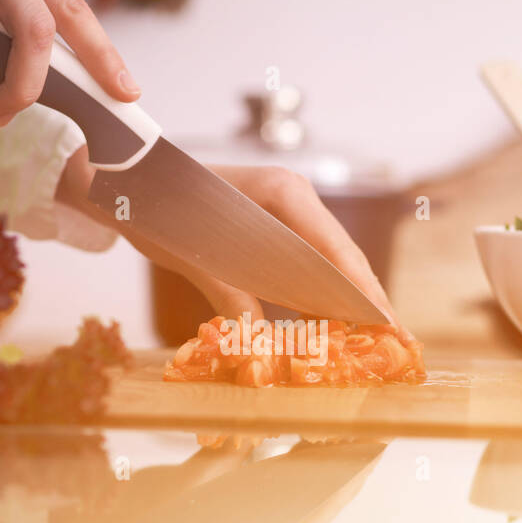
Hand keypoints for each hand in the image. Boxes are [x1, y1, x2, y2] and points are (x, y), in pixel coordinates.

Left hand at [56, 150, 398, 324]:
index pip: (336, 247)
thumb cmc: (157, 203)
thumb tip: (256, 346)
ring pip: (329, 261)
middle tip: (393, 342)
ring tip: (373, 340)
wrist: (127, 176)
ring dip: (348, 299)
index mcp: (282, 191)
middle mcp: (294, 197)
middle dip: (367, 299)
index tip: (385, 323)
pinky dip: (322, 293)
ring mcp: (287, 211)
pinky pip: (307, 263)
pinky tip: (333, 323)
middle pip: (343, 255)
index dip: (362, 289)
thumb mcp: (192, 253)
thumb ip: (229, 295)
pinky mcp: (274, 227)